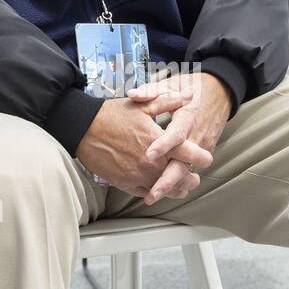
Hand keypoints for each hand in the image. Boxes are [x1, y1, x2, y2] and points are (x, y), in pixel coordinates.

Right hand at [76, 87, 213, 198]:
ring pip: (167, 189)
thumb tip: (187, 96)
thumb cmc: (111, 115)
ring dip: (177, 188)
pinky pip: (148, 193)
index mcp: (158, 141)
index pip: (189, 154)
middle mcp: (151, 161)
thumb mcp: (141, 105)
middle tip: (196, 176)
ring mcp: (138, 175)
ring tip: (182, 186)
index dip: (202, 157)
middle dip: (191, 176)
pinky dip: (157, 192)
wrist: (82, 129)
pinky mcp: (126, 183)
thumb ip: (167, 101)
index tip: (206, 158)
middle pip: (181, 176)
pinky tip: (160, 188)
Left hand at [127, 71, 231, 204]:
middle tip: (152, 193)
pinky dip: (177, 181)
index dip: (164, 145)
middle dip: (168, 180)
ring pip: (188, 171)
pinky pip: (190, 169)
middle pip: (185, 163)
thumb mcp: (172, 83)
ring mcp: (202, 146)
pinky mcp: (203, 152)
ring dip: (172, 186)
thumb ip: (153, 91)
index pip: (177, 133)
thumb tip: (133, 95)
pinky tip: (160, 190)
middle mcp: (196, 135)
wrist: (220, 91)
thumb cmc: (192, 87)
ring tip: (151, 197)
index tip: (149, 155)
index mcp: (188, 116)